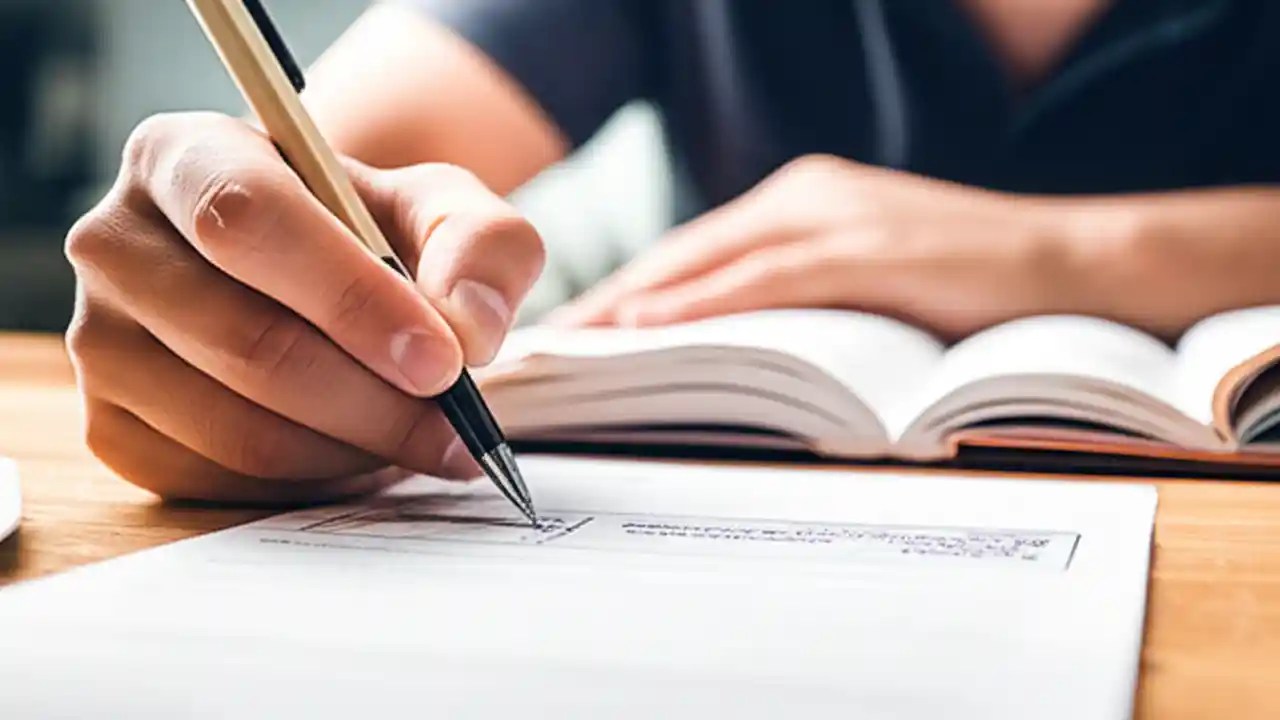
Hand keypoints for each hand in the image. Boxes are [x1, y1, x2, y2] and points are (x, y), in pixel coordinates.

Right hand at [65, 113, 543, 502]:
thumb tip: (470, 329)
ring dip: (353, 448)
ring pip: (236, 428)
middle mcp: (116, 243)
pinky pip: (219, 480)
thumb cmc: (370, 233)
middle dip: (374, 401)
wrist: (314, 280)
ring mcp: (99, 342)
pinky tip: (357, 450)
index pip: (247, 220)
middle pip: (244, 341)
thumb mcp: (443, 209)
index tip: (443, 361)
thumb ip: (481, 246)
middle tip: (458, 427)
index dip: (351, 298)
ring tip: (421, 436)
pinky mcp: (110, 427)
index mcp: (184, 155)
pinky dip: (310, 481)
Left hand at [548, 155, 1072, 339]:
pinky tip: (648, 326)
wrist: (1072, 264)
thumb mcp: (865, 280)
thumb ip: (800, 296)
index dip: (628, 287)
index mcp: (801, 201)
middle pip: (684, 251)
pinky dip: (699, 303)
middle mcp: (805, 196)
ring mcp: (835, 217)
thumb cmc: (967, 282)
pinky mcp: (865, 249)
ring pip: (710, 261)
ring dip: (636, 302)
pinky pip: (762, 280)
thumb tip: (727, 343)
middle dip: (612, 297)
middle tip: (550, 341)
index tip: (576, 328)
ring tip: (576, 342)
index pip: (693, 250)